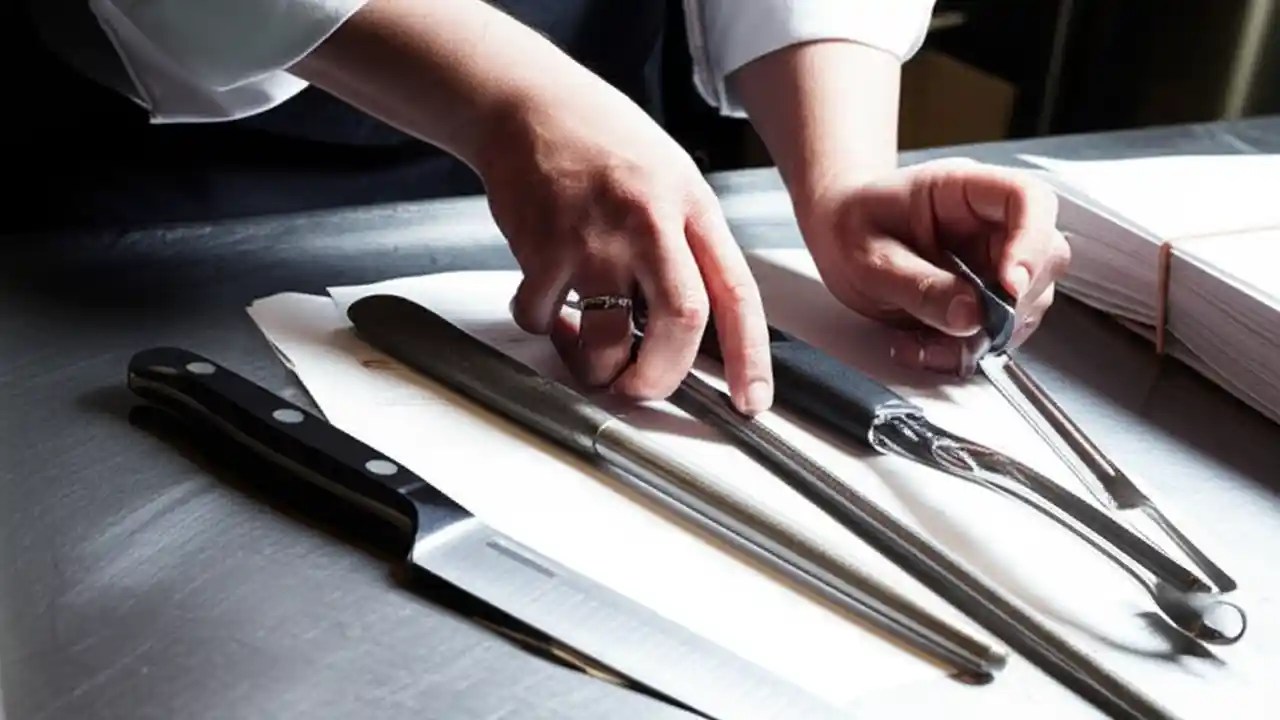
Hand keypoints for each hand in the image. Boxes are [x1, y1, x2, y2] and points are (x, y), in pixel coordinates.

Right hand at [475, 77, 772, 413]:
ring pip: (607, 340)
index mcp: (692, 207)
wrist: (528, 104)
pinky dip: (545, 328)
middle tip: (641, 387)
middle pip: (679, 325)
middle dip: (660, 377)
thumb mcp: (671, 179)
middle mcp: (649, 222)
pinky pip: (545, 319)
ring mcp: (595, 236)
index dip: (750, 356)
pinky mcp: (542, 248)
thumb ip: (688, 245)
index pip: (736, 293)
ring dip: (597, 368)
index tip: (751, 399)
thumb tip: (695, 326)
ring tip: (591, 356)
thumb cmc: (601, 142)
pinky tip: (549, 304)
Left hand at [799, 159, 1070, 374]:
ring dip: (984, 335)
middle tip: (964, 327)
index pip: (1028, 198)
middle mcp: (990, 224)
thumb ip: (918, 286)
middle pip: (1046, 255)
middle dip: (1013, 302)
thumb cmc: (850, 226)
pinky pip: (997, 330)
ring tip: (922, 342)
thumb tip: (971, 316)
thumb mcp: (869, 258)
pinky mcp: (985, 297)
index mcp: (964, 190)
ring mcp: (993, 261)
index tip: (1009, 285)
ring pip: (1028, 302)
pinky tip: (922, 347)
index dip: (1031, 242)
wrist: (837, 237)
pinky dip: (964, 349)